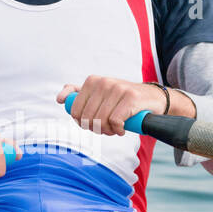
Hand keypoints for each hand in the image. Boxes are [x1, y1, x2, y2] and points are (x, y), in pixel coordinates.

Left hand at [57, 77, 181, 136]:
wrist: (152, 98)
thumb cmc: (122, 100)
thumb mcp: (99, 94)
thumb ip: (78, 94)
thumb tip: (60, 99)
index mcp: (92, 81)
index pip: (75, 110)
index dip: (82, 123)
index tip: (92, 124)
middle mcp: (103, 82)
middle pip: (87, 118)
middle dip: (96, 128)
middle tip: (106, 128)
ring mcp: (117, 88)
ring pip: (100, 121)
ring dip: (108, 131)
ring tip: (115, 128)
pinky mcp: (130, 97)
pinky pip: (115, 122)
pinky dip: (118, 130)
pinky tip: (123, 128)